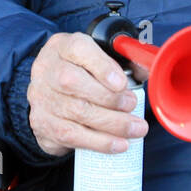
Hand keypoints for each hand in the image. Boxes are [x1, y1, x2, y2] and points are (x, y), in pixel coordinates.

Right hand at [27, 32, 147, 156]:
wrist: (49, 96)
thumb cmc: (80, 74)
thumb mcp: (97, 58)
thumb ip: (124, 61)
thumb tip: (148, 69)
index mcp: (63, 46)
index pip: (78, 49)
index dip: (101, 66)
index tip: (122, 82)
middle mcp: (47, 69)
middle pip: (73, 82)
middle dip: (110, 98)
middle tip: (132, 105)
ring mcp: (42, 98)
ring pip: (77, 112)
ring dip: (112, 123)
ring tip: (135, 128)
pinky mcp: (44, 124)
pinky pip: (73, 136)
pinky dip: (100, 142)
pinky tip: (119, 143)